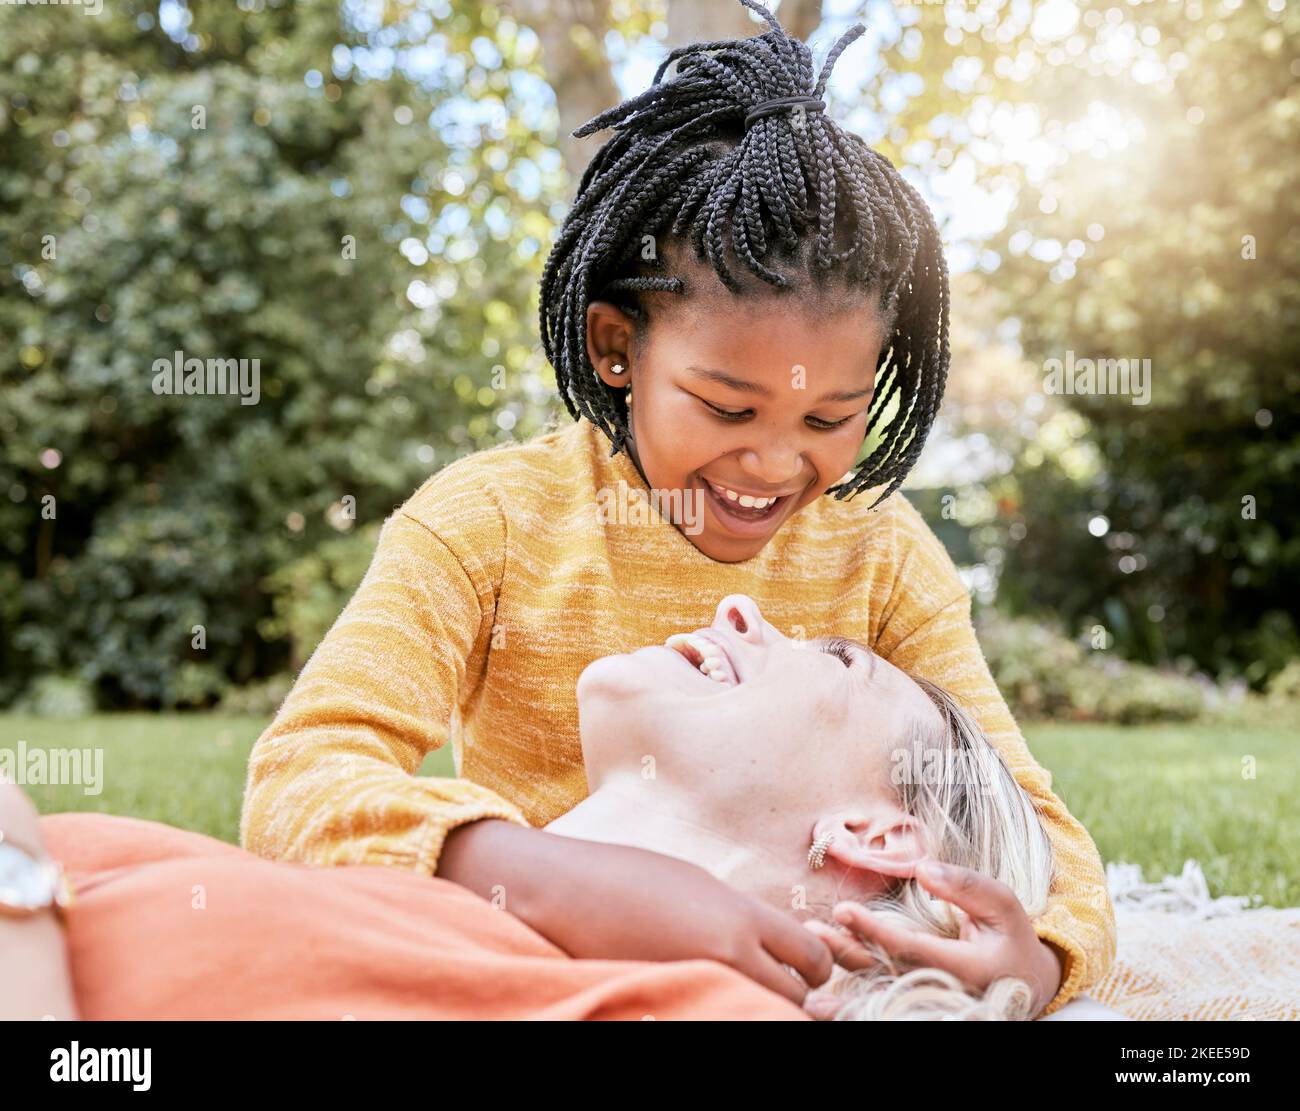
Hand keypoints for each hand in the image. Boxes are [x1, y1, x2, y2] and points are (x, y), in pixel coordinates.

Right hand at [438, 821, 832, 1005]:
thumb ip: (741, 916)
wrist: (565, 893)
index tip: (804, 967)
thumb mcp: (698, 884)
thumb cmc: (630, 877)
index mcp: (739, 916)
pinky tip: (709, 1000)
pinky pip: (716, 1016)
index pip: (810, 957)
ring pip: (759, 1013)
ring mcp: (699, 982)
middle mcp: (728, 955)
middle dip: (793, 997)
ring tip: (743, 994)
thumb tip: (775, 944)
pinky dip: (722, 1012)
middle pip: (794, 998)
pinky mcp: (671, 1002)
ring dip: (758, 1006)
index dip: (815, 966)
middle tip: (779, 989)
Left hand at [800, 859, 1062, 1018]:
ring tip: (810, 950)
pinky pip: (880, 994)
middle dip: (848, 951)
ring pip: (880, 985)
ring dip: (843, 968)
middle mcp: (945, 990)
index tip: (843, 911)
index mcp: (969, 969)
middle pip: (888, 971)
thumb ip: (967, 887)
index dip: (876, 931)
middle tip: (813, 932)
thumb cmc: (1010, 935)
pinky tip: (819, 993)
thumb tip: (923, 869)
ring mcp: (930, 999)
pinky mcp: (918, 999)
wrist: (1025, 982)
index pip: (913, 949)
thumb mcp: (1004, 905)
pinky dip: (850, 993)